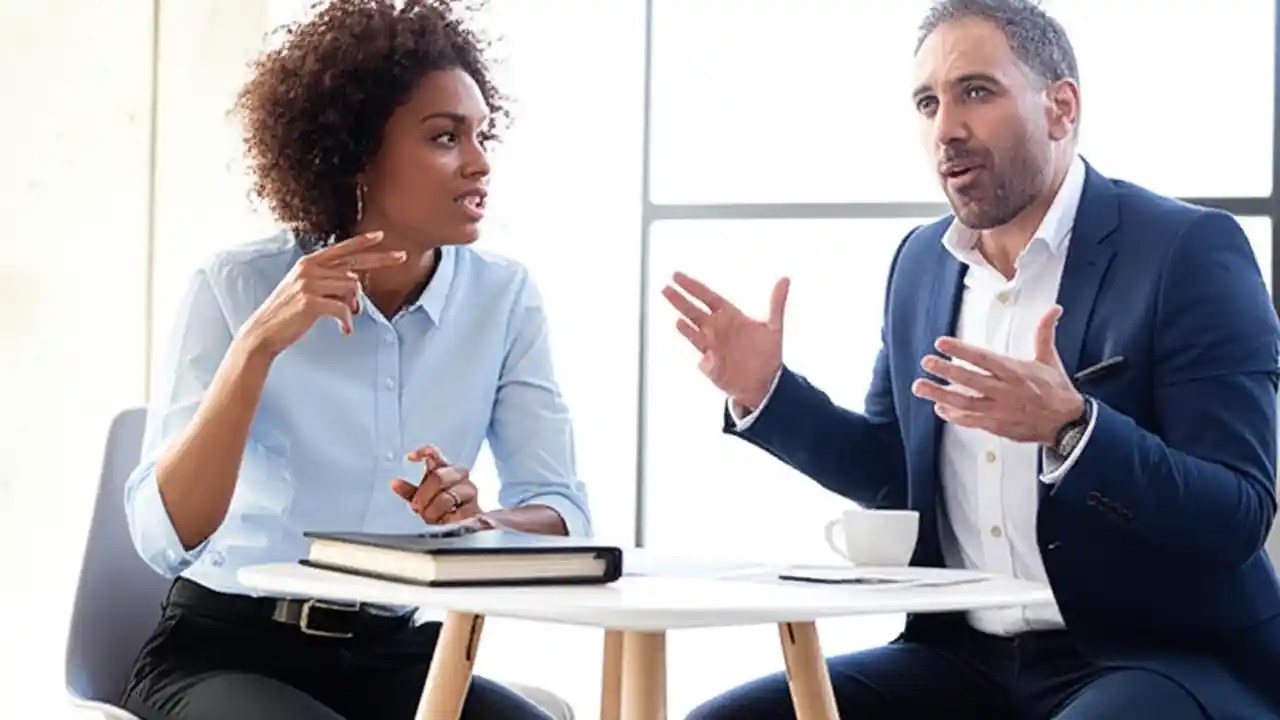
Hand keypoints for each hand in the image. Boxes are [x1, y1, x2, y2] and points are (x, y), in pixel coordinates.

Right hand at [239, 231, 406, 356]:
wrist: (264, 331)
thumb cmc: (288, 313)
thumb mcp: (306, 289)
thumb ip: (330, 281)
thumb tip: (355, 285)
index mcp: (309, 263)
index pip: (341, 249)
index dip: (362, 243)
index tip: (381, 235)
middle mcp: (309, 269)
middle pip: (354, 266)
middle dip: (380, 261)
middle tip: (402, 257)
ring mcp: (309, 284)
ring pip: (352, 289)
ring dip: (354, 307)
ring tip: (346, 319)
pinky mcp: (310, 302)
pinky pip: (343, 309)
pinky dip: (347, 322)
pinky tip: (344, 331)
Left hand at [390, 445, 483, 524]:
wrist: (466, 523)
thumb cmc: (443, 507)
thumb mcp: (424, 498)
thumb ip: (410, 491)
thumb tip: (395, 484)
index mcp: (445, 468)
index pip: (434, 453)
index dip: (423, 452)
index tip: (411, 458)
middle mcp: (460, 475)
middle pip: (438, 477)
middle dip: (424, 495)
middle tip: (418, 507)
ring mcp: (469, 491)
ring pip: (446, 498)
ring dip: (433, 510)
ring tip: (431, 517)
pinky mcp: (475, 508)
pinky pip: (456, 514)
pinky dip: (446, 519)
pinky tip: (444, 521)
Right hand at [661, 272, 789, 411]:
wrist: (764, 382)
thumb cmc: (767, 353)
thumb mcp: (774, 326)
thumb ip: (776, 302)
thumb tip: (785, 279)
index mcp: (729, 316)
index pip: (707, 297)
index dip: (692, 287)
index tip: (677, 275)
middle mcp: (717, 329)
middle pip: (694, 312)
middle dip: (680, 300)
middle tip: (665, 287)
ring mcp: (712, 347)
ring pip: (693, 332)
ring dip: (684, 325)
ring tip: (677, 319)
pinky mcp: (711, 365)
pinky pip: (705, 360)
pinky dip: (703, 354)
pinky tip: (699, 348)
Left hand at [911, 305, 1084, 444]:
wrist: (1067, 424)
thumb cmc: (1056, 391)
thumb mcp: (1049, 359)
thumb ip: (1044, 333)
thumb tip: (1053, 310)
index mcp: (1015, 372)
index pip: (983, 358)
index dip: (961, 350)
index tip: (942, 343)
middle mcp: (1004, 390)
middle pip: (969, 379)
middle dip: (945, 370)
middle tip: (927, 362)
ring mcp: (998, 410)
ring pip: (964, 402)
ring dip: (939, 394)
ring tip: (920, 386)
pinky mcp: (996, 425)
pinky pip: (970, 420)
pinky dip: (953, 415)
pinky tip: (939, 408)